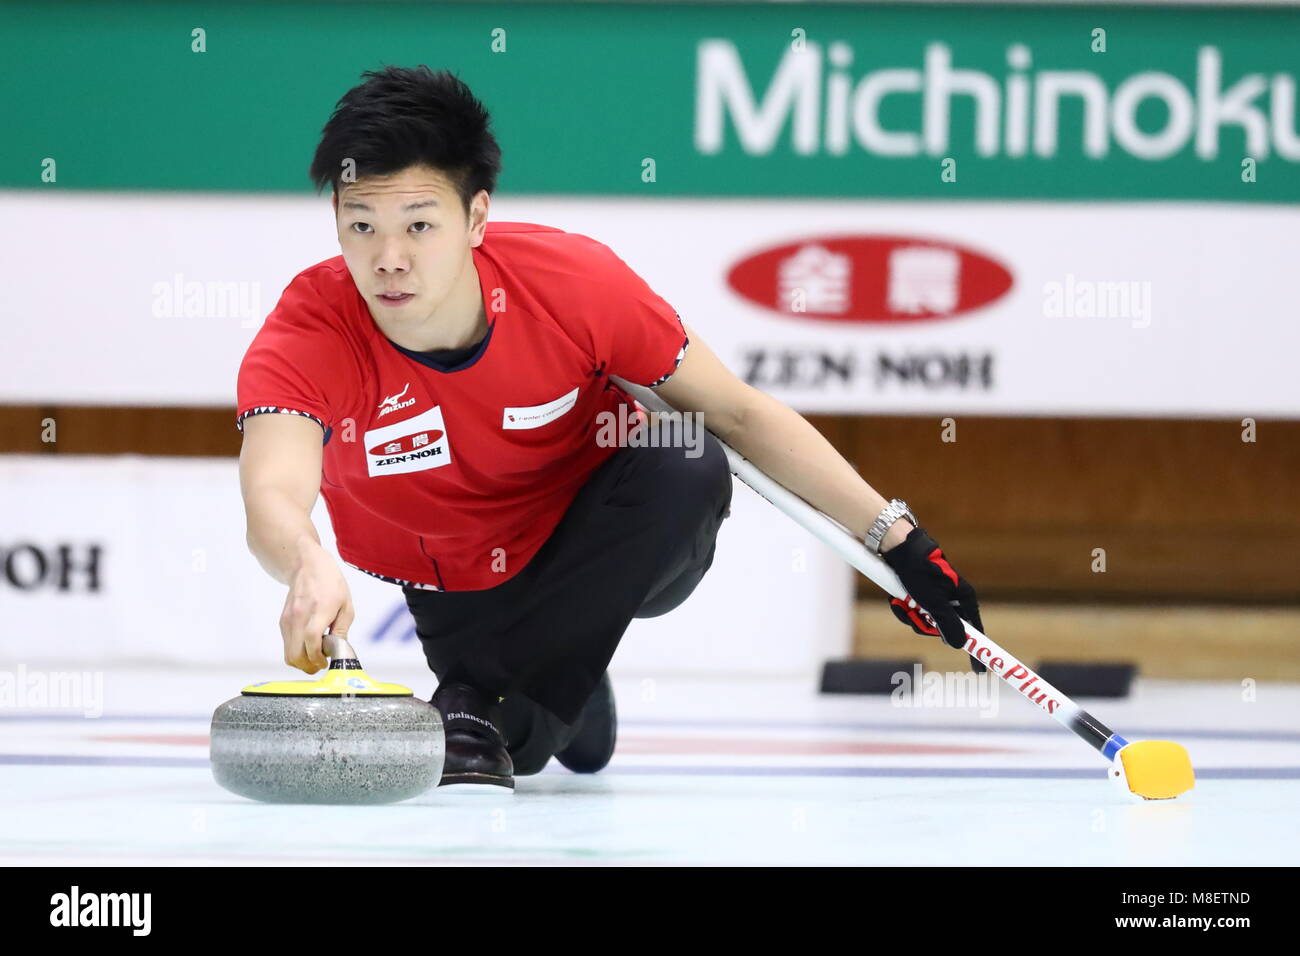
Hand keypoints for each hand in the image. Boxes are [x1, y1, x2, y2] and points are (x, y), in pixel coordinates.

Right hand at [280, 539, 354, 672]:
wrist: (306, 566)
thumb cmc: (329, 583)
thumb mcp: (346, 605)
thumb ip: (342, 630)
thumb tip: (339, 650)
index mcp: (319, 610)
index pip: (312, 640)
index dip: (318, 657)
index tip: (326, 661)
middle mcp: (299, 617)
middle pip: (296, 654)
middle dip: (309, 666)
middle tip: (321, 663)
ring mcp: (288, 620)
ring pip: (288, 654)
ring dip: (302, 662)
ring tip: (316, 656)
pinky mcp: (282, 622)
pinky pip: (287, 645)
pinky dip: (297, 651)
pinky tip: (309, 645)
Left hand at [879, 526, 986, 673]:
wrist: (899, 548)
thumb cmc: (921, 572)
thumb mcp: (935, 602)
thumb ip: (948, 625)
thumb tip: (960, 645)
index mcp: (964, 599)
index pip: (975, 631)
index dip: (977, 650)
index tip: (981, 670)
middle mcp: (951, 599)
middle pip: (942, 630)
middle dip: (925, 625)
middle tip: (916, 613)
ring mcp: (934, 598)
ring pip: (923, 622)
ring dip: (910, 615)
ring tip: (904, 600)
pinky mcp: (918, 595)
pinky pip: (911, 613)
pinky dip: (903, 609)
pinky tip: (897, 597)